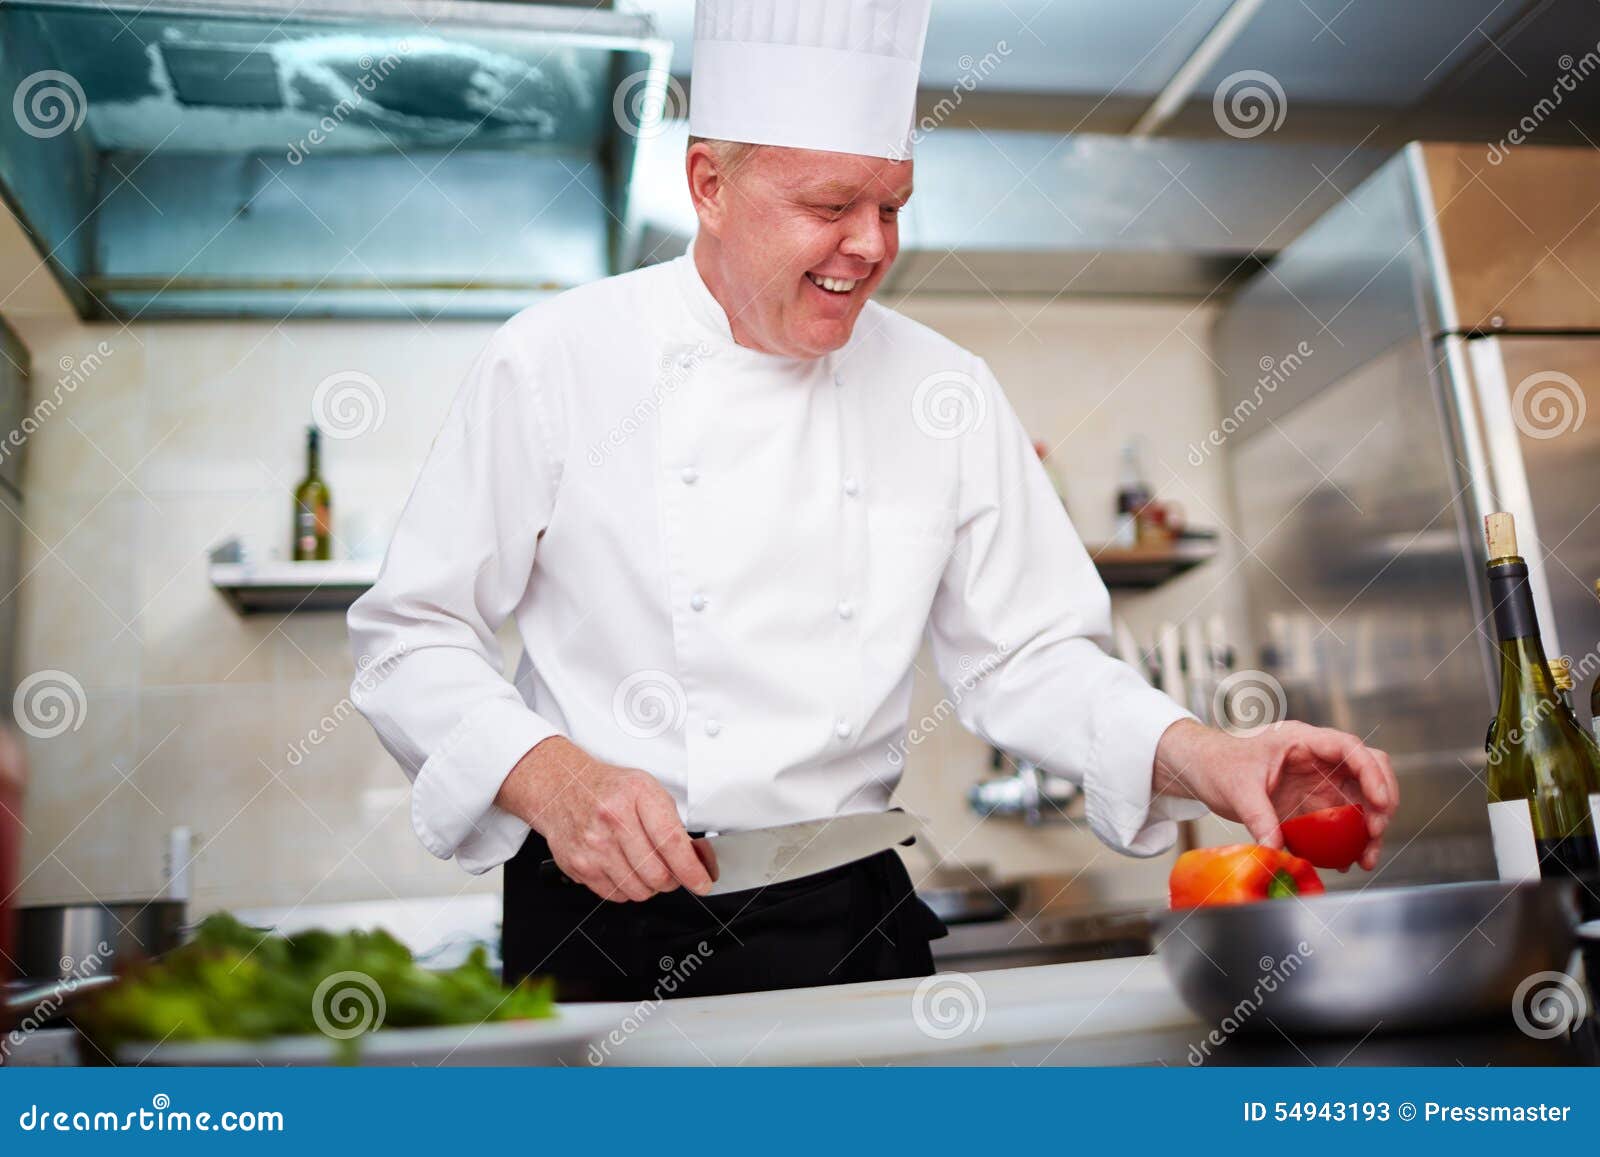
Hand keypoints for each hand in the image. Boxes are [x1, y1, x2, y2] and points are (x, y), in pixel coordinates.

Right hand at [496, 736, 713, 900]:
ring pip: (639, 890)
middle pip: (657, 874)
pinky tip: (623, 867)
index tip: (702, 882)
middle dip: (672, 879)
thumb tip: (696, 859)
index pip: (671, 842)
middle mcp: (613, 819)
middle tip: (671, 870)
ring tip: (643, 865)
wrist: (562, 787)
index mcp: (637, 795)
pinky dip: (626, 888)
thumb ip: (672, 823)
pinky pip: (615, 895)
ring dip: (649, 886)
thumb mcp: (646, 789)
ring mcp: (593, 845)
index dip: (691, 869)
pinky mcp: (579, 865)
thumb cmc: (608, 789)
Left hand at [1152, 719, 1397, 870]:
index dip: (1371, 773)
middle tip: (1375, 833)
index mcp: (1301, 740)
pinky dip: (1349, 839)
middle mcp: (1317, 758)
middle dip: (1380, 801)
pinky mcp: (1313, 802)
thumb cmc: (1217, 764)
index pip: (1348, 748)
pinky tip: (1345, 861)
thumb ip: (1259, 818)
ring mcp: (1318, 780)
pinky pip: (1341, 819)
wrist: (1201, 769)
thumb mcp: (1236, 789)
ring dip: (1369, 827)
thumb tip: (1276, 850)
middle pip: (1367, 771)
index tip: (1381, 802)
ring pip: (1360, 799)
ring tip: (1365, 858)